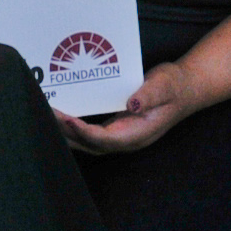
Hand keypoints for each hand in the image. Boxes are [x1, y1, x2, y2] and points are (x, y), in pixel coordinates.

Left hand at [53, 61, 201, 155]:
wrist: (184, 89)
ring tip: (46, 115)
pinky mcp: (115, 127)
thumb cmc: (174, 87)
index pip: (105, 139)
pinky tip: (60, 114)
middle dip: (67, 133)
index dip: (84, 132)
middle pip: (90, 144)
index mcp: (138, 134)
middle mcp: (126, 139)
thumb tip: (132, 104)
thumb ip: (149, 95)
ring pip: (87, 142)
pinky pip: (90, 132)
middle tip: (47, 114)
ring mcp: (119, 135)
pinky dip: (73, 126)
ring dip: (67, 132)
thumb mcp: (165, 85)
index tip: (67, 119)